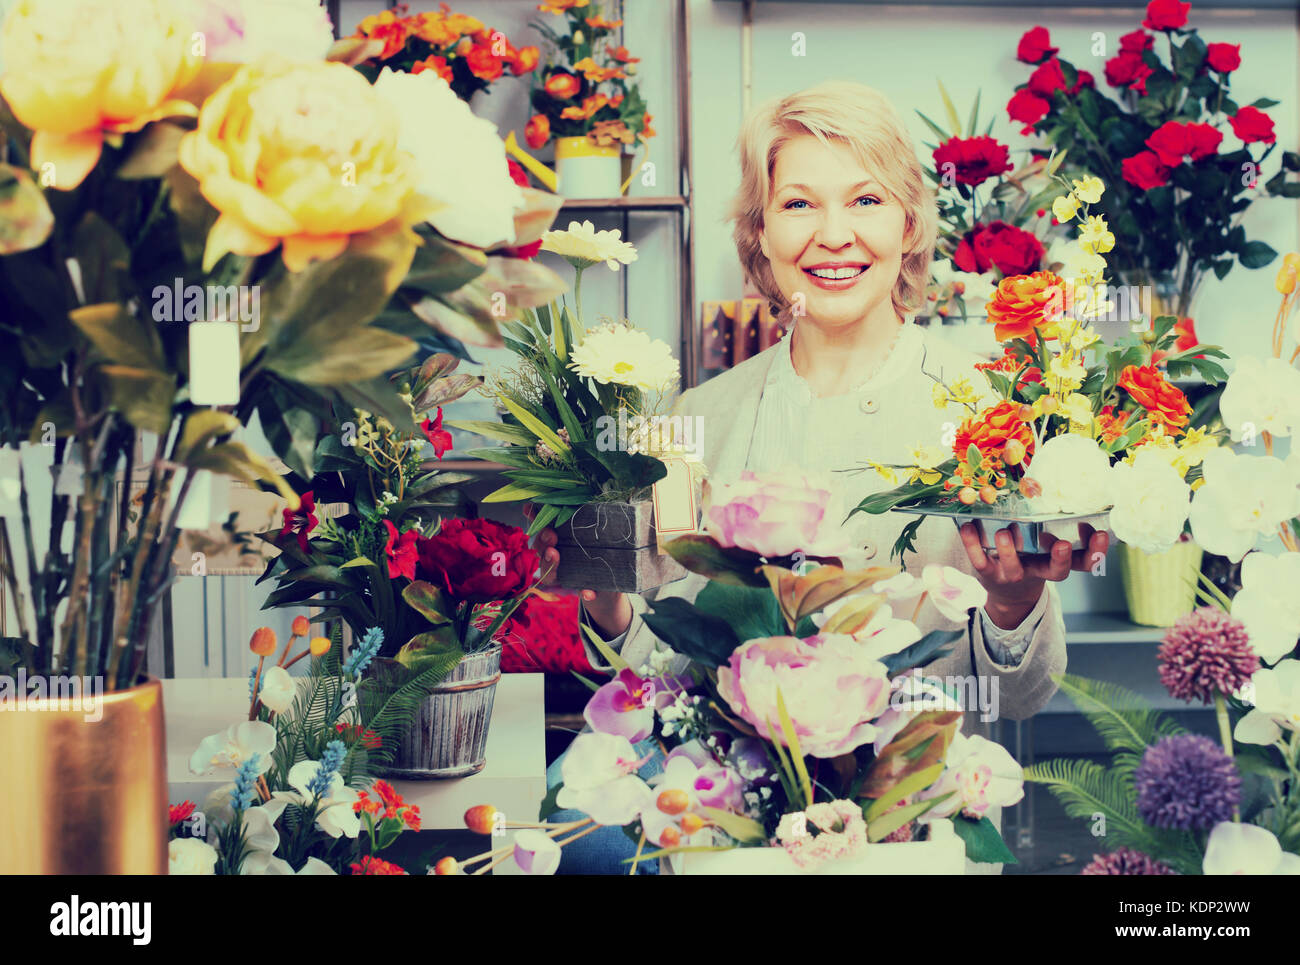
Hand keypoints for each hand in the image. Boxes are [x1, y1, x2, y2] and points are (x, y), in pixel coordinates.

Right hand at [522, 502, 631, 637]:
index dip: (534, 518)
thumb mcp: (598, 533)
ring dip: (550, 565)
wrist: (615, 587)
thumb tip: (593, 491)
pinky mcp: (585, 592)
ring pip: (549, 574)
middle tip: (551, 536)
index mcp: (560, 542)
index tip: (529, 507)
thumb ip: (591, 518)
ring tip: (555, 556)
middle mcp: (557, 559)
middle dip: (542, 541)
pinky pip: (582, 593)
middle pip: (540, 549)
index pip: (543, 528)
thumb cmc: (603, 553)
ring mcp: (567, 578)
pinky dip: (585, 592)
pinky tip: (588, 592)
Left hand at [958, 521, 1109, 629]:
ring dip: (1009, 551)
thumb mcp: (1047, 548)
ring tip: (1005, 533)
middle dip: (1061, 559)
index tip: (1102, 535)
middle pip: (1056, 571)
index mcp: (1056, 563)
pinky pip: (980, 561)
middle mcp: (1038, 571)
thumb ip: (1054, 526)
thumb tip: (1055, 487)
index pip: (1083, 562)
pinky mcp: (988, 573)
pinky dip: (972, 544)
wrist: (1006, 594)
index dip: (1095, 553)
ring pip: (1014, 568)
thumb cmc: (1032, 559)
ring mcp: (1013, 574)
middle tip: (1063, 544)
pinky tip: (968, 526)